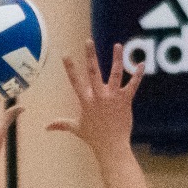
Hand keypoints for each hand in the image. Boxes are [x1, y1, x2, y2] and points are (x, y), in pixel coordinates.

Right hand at [46, 40, 142, 158]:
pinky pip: (132, 85)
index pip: (75, 81)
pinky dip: (137, 75)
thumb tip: (46, 127)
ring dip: (117, 59)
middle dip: (90, 55)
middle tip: (88, 41)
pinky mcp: (124, 101)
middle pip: (92, 72)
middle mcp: (98, 96)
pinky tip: (141, 64)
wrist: (111, 147)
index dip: (70, 68)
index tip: (66, 55)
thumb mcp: (76, 128)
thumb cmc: (93, 137)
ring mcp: (112, 98)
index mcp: (86, 101)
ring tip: (118, 45)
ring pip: (115, 74)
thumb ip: (61, 124)